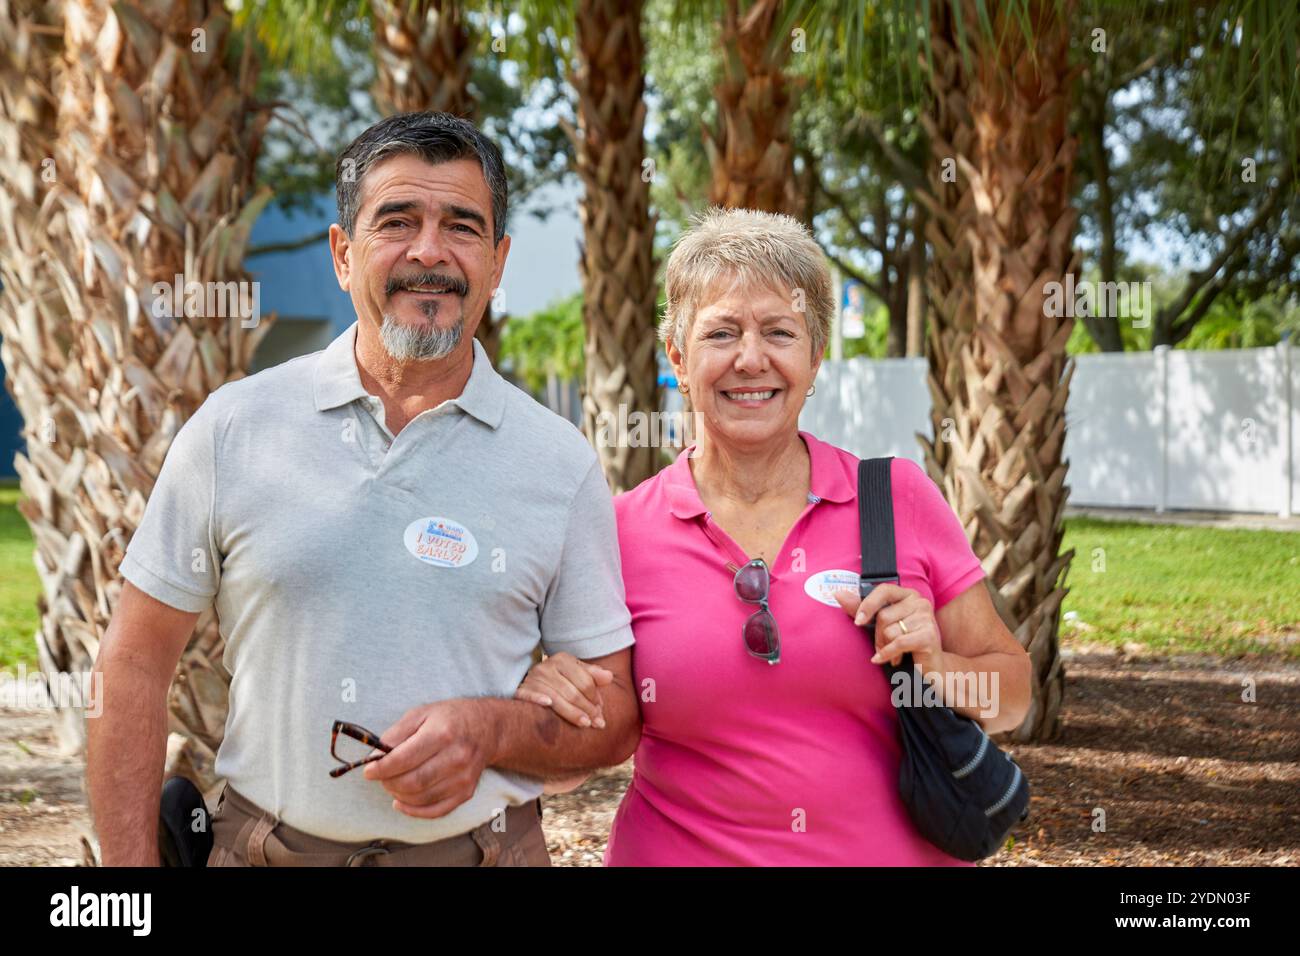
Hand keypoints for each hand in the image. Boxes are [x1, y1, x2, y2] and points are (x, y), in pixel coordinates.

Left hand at [363, 699, 494, 818]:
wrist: (487, 728)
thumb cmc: (450, 718)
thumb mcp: (421, 714)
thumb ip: (395, 734)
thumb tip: (374, 758)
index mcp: (442, 734)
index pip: (404, 759)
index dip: (381, 769)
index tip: (368, 771)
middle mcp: (456, 757)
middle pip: (412, 782)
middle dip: (388, 783)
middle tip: (381, 776)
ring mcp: (463, 778)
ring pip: (420, 798)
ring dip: (399, 795)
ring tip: (393, 783)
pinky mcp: (466, 792)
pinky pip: (435, 811)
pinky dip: (413, 810)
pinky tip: (402, 801)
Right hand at [514, 652, 612, 729]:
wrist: (527, 683)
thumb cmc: (559, 681)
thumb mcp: (576, 674)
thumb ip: (593, 675)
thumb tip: (609, 677)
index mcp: (562, 660)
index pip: (585, 681)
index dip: (595, 698)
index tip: (601, 711)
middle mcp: (546, 667)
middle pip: (572, 692)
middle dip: (587, 709)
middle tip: (598, 723)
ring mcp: (532, 678)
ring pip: (556, 698)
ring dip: (572, 713)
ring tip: (585, 724)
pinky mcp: (520, 691)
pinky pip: (528, 695)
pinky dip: (537, 698)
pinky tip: (548, 704)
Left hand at [833, 584, 946, 680]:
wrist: (932, 667)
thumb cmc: (905, 642)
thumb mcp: (883, 624)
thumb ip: (862, 609)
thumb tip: (838, 594)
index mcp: (908, 595)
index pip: (884, 590)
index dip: (868, 604)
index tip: (858, 622)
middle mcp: (920, 602)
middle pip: (884, 616)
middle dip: (877, 636)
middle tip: (881, 647)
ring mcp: (926, 618)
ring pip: (890, 631)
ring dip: (885, 647)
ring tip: (892, 654)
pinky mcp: (929, 636)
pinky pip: (898, 643)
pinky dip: (888, 654)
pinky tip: (886, 661)